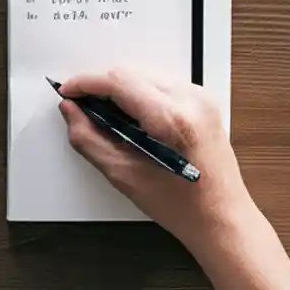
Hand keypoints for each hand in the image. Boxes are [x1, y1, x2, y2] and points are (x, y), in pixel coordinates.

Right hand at [58, 67, 258, 251]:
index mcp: (171, 118)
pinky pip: (160, 84)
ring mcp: (200, 98)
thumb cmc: (183, 205)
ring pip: (144, 74)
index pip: (118, 80)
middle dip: (100, 86)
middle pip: (130, 72)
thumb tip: (71, 113)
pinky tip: (130, 119)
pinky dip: (138, 94)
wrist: (221, 217)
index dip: (85, 83)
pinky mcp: (203, 102)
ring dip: (119, 90)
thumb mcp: (123, 174)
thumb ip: (89, 138)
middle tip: (82, 110)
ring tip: (106, 119)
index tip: (68, 92)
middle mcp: (190, 100)